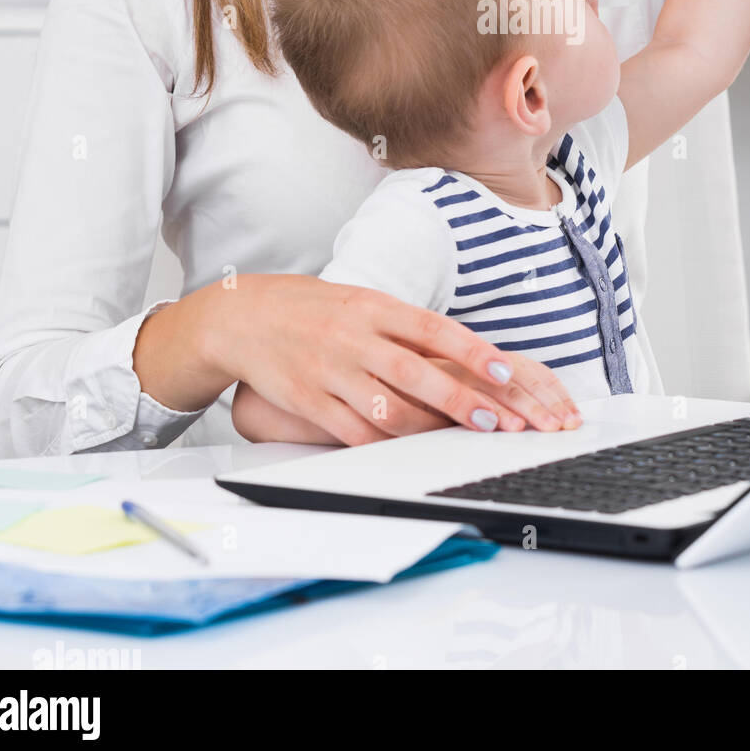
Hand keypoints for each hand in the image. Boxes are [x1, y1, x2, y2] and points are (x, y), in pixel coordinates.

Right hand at [203, 274, 583, 445]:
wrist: (244, 317)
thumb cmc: (314, 309)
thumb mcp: (361, 300)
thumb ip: (403, 325)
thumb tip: (461, 348)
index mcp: (371, 306)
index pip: (431, 328)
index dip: (471, 351)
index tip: (505, 371)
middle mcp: (353, 338)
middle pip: (415, 374)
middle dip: (461, 400)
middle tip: (499, 420)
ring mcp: (329, 372)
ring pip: (387, 409)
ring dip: (430, 428)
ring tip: (461, 437)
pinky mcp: (308, 401)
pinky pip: (353, 432)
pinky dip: (385, 444)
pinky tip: (410, 449)